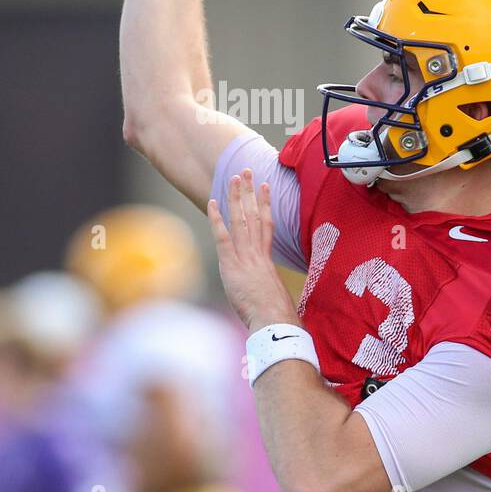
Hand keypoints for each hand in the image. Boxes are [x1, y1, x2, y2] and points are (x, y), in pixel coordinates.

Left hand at [206, 168, 296, 331]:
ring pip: (241, 220)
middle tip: (246, 172)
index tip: (264, 187)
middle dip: (250, 192)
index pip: (266, 226)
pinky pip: (224, 236)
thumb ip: (268, 290)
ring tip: (235, 177)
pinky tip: (213, 203)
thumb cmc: (277, 317)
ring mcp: (245, 256)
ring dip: (237, 197)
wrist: (274, 320)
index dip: (265, 205)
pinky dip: (217, 219)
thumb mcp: (274, 299)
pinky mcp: (233, 264)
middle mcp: (257, 253)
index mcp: (267, 260)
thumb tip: (270, 297)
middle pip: (254, 216)